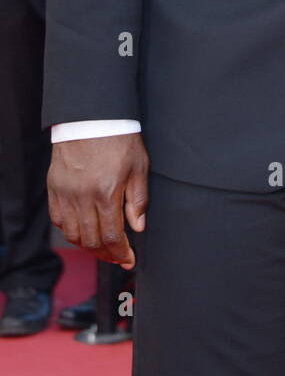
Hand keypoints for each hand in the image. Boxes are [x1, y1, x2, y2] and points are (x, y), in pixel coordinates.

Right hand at [47, 133, 148, 269]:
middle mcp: (82, 196)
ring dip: (87, 246)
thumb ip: (138, 200)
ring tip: (101, 247)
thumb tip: (138, 227)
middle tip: (117, 256)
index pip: (111, 236)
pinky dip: (70, 230)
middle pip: (90, 240)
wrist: (92, 116)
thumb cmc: (119, 139)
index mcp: (106, 192)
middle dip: (106, 254)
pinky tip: (82, 230)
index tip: (129, 259)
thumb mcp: (139, 166)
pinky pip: (58, 219)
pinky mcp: (54, 187)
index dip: (120, 253)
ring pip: (72, 234)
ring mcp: (65, 192)